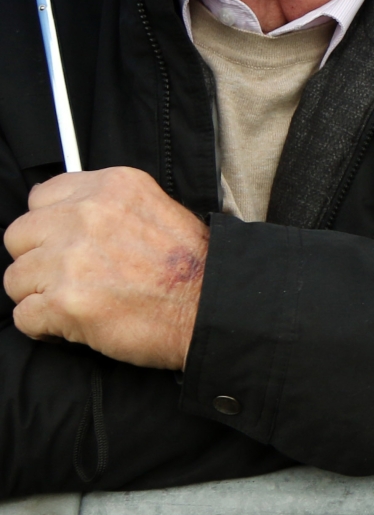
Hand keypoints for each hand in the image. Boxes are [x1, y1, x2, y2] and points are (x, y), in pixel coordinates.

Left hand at [4, 168, 206, 369]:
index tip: (66, 243)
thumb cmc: (192, 268)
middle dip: (38, 259)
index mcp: (112, 187)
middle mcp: (86, 215)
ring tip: (78, 302)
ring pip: (15, 278)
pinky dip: (45, 327)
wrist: (213, 310)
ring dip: (41, 295)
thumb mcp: (157, 209)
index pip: (42, 196)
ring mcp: (70, 259)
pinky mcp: (64, 303)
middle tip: (71, 276)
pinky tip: (74, 324)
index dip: (51, 225)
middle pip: (19, 235)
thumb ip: (108, 206)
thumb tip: (62, 212)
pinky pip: (24, 316)